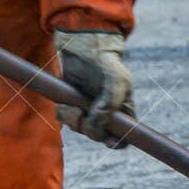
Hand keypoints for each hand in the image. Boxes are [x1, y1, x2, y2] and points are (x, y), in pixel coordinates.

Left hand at [55, 30, 133, 147]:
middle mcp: (106, 114)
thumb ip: (111, 103)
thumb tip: (99, 123)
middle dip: (89, 129)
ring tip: (70, 106)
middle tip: (82, 113)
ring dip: (73, 121)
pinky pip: (66, 120)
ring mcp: (88, 110)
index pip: (124, 138)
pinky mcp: (71, 104)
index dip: (117, 143)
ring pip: (81, 129)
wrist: (83, 45)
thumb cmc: (106, 61)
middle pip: (99, 136)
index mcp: (123, 111)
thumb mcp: (116, 80)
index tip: (108, 139)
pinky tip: (64, 104)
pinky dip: (63, 114)